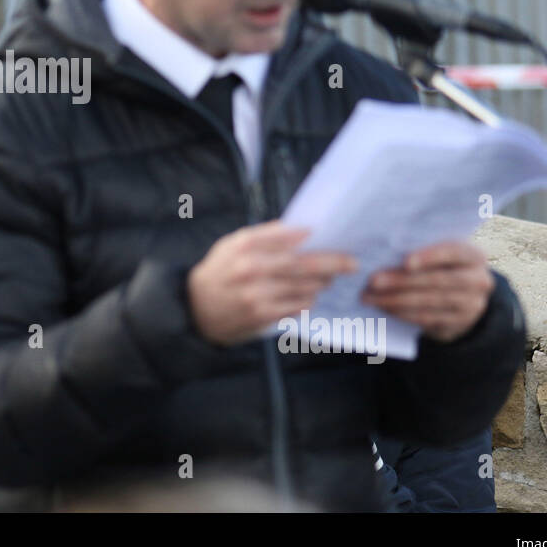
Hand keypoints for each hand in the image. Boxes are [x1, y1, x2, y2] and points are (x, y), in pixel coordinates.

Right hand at [187, 221, 357, 345]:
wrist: (194, 309)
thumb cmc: (219, 272)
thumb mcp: (232, 244)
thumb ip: (264, 235)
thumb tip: (301, 231)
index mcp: (244, 245)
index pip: (287, 236)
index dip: (313, 237)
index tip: (333, 235)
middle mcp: (251, 268)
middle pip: (303, 264)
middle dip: (333, 263)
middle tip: (352, 263)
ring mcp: (257, 294)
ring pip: (304, 287)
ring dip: (322, 283)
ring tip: (328, 279)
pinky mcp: (262, 315)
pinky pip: (297, 306)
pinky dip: (308, 300)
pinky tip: (308, 295)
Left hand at [361, 240, 492, 341]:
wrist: (461, 298)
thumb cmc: (441, 266)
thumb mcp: (440, 254)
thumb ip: (421, 248)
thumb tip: (384, 249)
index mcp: (474, 255)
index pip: (453, 252)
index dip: (430, 256)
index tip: (406, 262)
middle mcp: (479, 280)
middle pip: (437, 280)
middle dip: (401, 280)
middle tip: (373, 280)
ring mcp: (471, 305)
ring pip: (428, 301)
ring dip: (395, 299)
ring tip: (370, 296)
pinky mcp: (457, 324)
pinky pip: (426, 318)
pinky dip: (402, 313)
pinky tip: (384, 307)